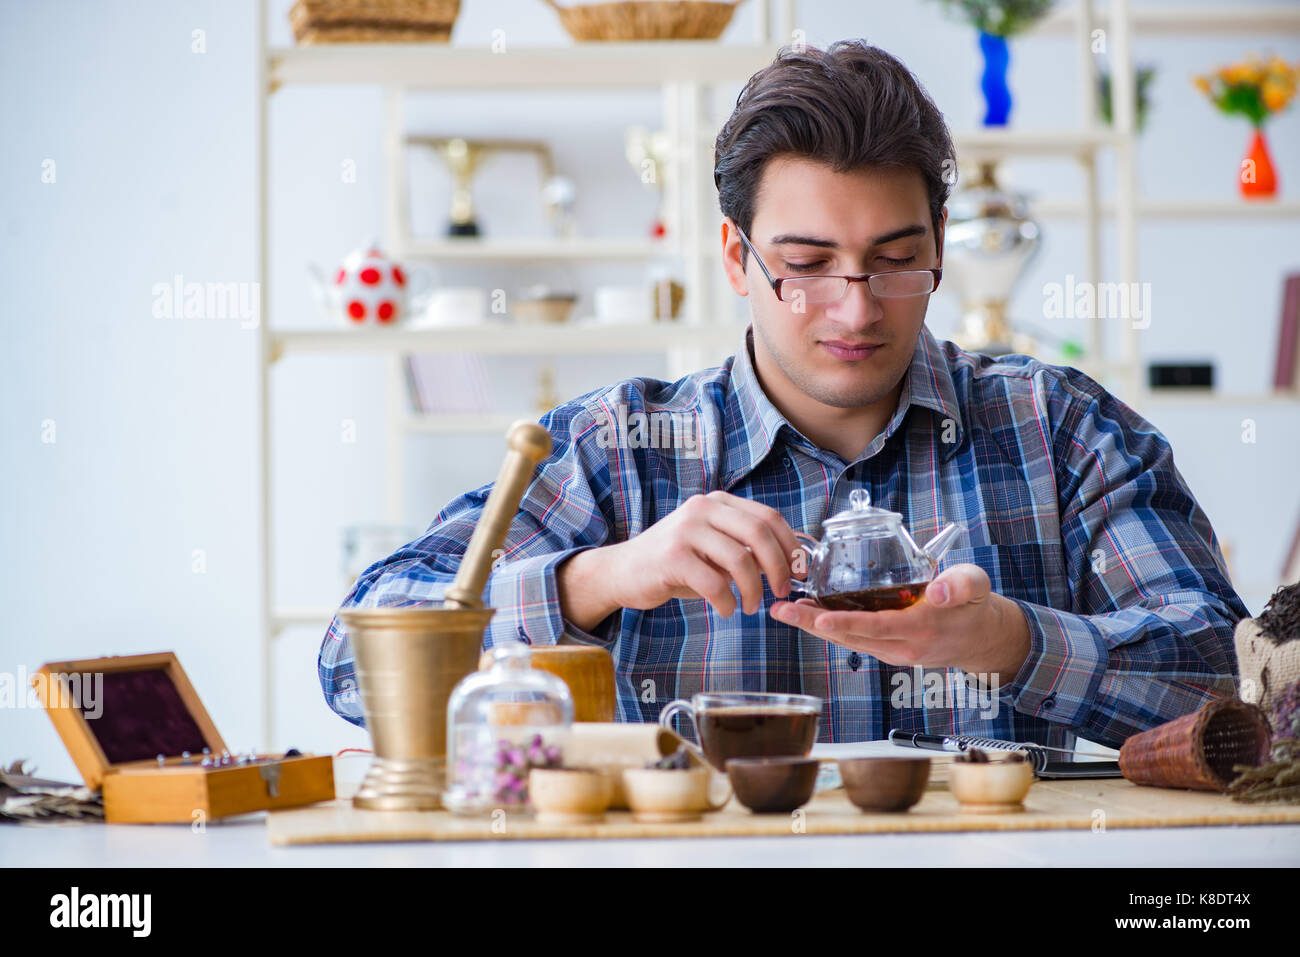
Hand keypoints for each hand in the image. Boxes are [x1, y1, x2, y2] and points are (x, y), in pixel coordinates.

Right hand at [559, 491, 798, 626]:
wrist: (623, 571)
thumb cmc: (676, 563)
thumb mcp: (713, 547)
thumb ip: (745, 548)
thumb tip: (791, 563)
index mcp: (718, 502)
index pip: (769, 517)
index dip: (791, 547)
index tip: (799, 573)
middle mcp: (702, 508)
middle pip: (759, 533)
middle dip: (779, 568)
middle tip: (782, 593)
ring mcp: (686, 530)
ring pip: (739, 560)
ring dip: (753, 591)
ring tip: (750, 607)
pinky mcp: (672, 556)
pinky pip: (714, 583)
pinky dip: (726, 602)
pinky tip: (725, 610)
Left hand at [768, 563, 1032, 679]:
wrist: (982, 638)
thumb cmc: (974, 607)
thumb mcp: (975, 586)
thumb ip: (960, 585)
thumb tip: (939, 590)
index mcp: (921, 629)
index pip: (877, 627)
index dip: (847, 624)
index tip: (819, 618)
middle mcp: (902, 646)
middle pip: (852, 637)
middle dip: (813, 625)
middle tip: (782, 610)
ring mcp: (893, 652)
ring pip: (848, 641)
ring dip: (814, 628)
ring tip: (785, 611)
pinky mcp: (887, 650)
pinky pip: (853, 640)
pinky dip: (830, 629)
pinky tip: (809, 615)